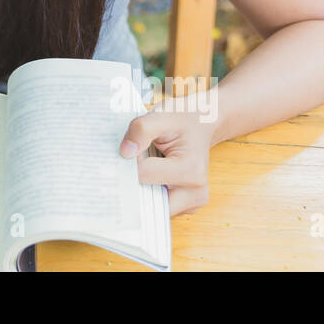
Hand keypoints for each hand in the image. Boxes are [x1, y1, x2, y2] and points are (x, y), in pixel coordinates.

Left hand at [119, 100, 215, 216]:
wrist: (202, 124)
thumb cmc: (183, 119)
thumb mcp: (162, 115)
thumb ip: (141, 129)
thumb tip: (124, 152)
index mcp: (190, 170)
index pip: (143, 174)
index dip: (127, 161)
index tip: (124, 150)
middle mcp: (195, 193)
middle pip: (148, 201)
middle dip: (132, 186)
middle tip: (121, 166)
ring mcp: (192, 203)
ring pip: (152, 208)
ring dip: (140, 191)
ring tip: (139, 168)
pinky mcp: (186, 206)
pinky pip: (158, 206)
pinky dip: (148, 194)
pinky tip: (147, 176)